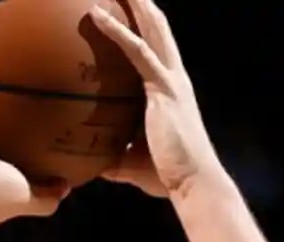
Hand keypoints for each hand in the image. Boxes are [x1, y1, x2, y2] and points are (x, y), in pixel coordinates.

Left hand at [90, 0, 226, 198]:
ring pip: (151, 30)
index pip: (158, 50)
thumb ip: (114, 158)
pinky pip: (137, 52)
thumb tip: (92, 166)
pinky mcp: (162, 89)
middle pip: (158, 31)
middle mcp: (174, 79)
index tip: (132, 10)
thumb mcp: (132, 163)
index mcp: (170, 92)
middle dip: (143, 6)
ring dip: (135, 5)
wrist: (192, 182)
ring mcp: (170, 81)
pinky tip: (98, 15)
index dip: (147, 28)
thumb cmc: (166, 176)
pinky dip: (117, 31)